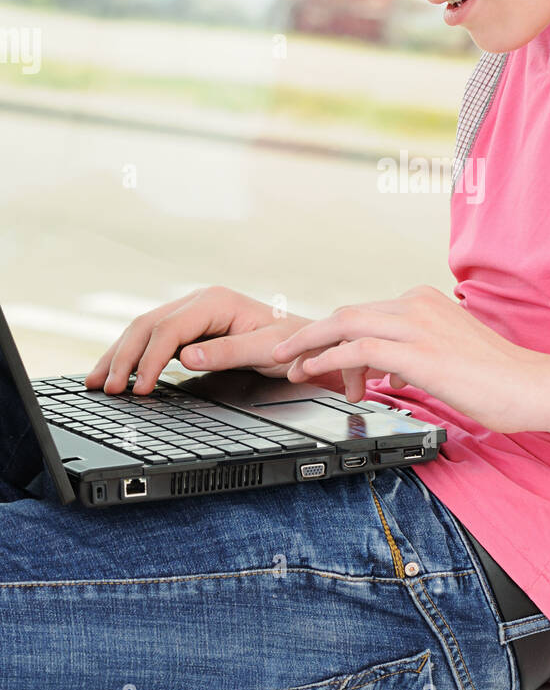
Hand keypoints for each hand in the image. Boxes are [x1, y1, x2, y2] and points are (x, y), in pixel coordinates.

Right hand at [84, 285, 391, 396]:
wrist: (310, 342)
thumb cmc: (293, 346)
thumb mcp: (265, 351)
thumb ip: (226, 353)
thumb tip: (185, 357)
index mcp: (216, 302)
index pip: (170, 330)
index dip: (151, 360)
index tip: (140, 387)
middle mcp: (200, 301)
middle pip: (148, 325)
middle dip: (124, 357)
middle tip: (108, 388)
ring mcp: (193, 311)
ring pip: (144, 329)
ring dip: (120, 355)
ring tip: (98, 381)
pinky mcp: (190, 326)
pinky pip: (153, 337)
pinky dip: (132, 355)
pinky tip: (117, 370)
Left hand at [270, 285, 544, 432]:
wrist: (531, 386)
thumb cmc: (497, 379)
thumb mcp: (445, 358)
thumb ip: (411, 357)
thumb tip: (386, 371)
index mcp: (423, 302)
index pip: (365, 314)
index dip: (334, 338)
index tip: (317, 358)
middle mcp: (416, 305)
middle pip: (346, 314)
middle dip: (308, 335)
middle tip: (284, 354)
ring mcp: (416, 325)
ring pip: (345, 325)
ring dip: (309, 346)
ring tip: (288, 367)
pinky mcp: (417, 351)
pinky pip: (358, 349)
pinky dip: (328, 359)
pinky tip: (312, 371)